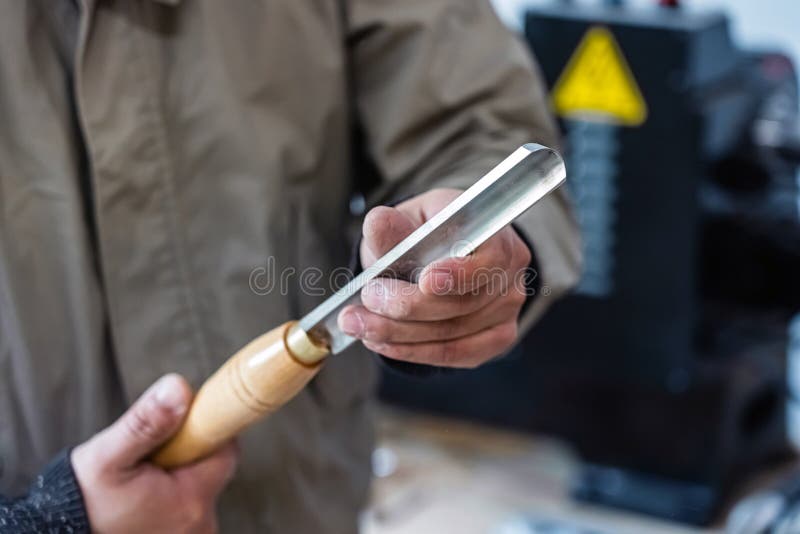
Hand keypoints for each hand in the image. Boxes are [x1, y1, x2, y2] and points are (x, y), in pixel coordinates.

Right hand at [71, 374, 237, 533]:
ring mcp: (191, 532)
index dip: (205, 429)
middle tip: (150, 455)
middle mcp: (200, 523)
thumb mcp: (108, 455)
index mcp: (192, 501)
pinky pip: (187, 501)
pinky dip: (171, 491)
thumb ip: (146, 422)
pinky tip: (145, 492)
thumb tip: (178, 389)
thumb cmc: (81, 501)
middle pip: (213, 465)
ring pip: (200, 482)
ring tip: (142, 476)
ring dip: (178, 471)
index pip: (226, 448)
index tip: (181, 424)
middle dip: (187, 451)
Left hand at [339, 188, 532, 367]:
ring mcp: (508, 307)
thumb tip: (378, 222)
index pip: (492, 255)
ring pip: (453, 332)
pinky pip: (455, 353)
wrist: (433, 257)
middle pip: (464, 301)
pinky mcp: (498, 337)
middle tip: (366, 299)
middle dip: (407, 305)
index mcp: (494, 230)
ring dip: (399, 332)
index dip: (460, 272)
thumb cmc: (422, 236)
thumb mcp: (404, 223)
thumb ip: (392, 229)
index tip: (425, 280)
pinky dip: (413, 351)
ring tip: (358, 323)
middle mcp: (509, 269)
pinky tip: (382, 342)